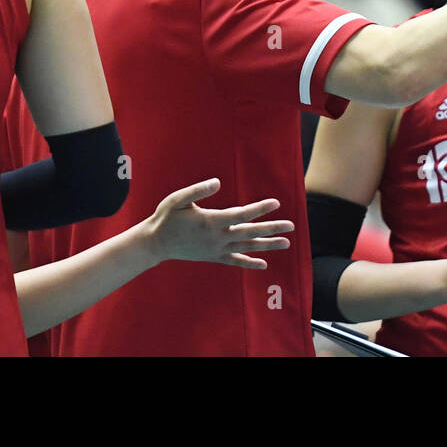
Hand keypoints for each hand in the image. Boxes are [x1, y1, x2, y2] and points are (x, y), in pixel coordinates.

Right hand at [144, 178, 293, 269]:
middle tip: (291, 226)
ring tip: (286, 243)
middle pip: (250, 233)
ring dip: (267, 245)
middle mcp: (217, 237)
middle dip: (272, 229)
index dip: (260, 209)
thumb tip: (217, 182)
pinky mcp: (213, 257)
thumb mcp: (178, 200)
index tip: (276, 203)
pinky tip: (264, 264)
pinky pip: (235, 261)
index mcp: (211, 221)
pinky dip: (250, 263)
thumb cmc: (166, 217)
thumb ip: (197, 190)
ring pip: (247, 247)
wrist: (155, 243)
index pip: (242, 215)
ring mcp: (217, 249)